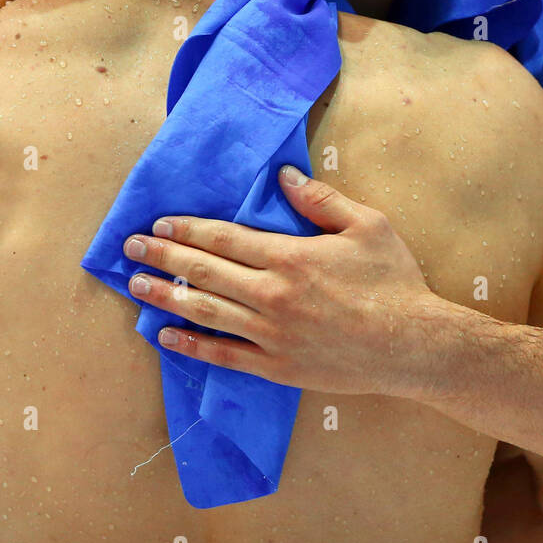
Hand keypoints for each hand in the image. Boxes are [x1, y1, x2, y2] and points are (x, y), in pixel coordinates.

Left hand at [122, 167, 443, 396]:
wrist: (412, 345)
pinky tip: (165, 336)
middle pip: (203, 271)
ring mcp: (271, 334)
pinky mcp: (277, 366)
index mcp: (289, 256)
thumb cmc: (393, 280)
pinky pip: (224, 356)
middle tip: (130, 248)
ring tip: (136, 286)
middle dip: (163, 257)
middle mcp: (272, 294)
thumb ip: (320, 199)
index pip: (223, 238)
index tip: (159, 223)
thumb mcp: (367, 224)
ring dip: (165, 296)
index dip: (187, 229)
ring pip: (204, 312)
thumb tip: (283, 176)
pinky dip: (191, 346)